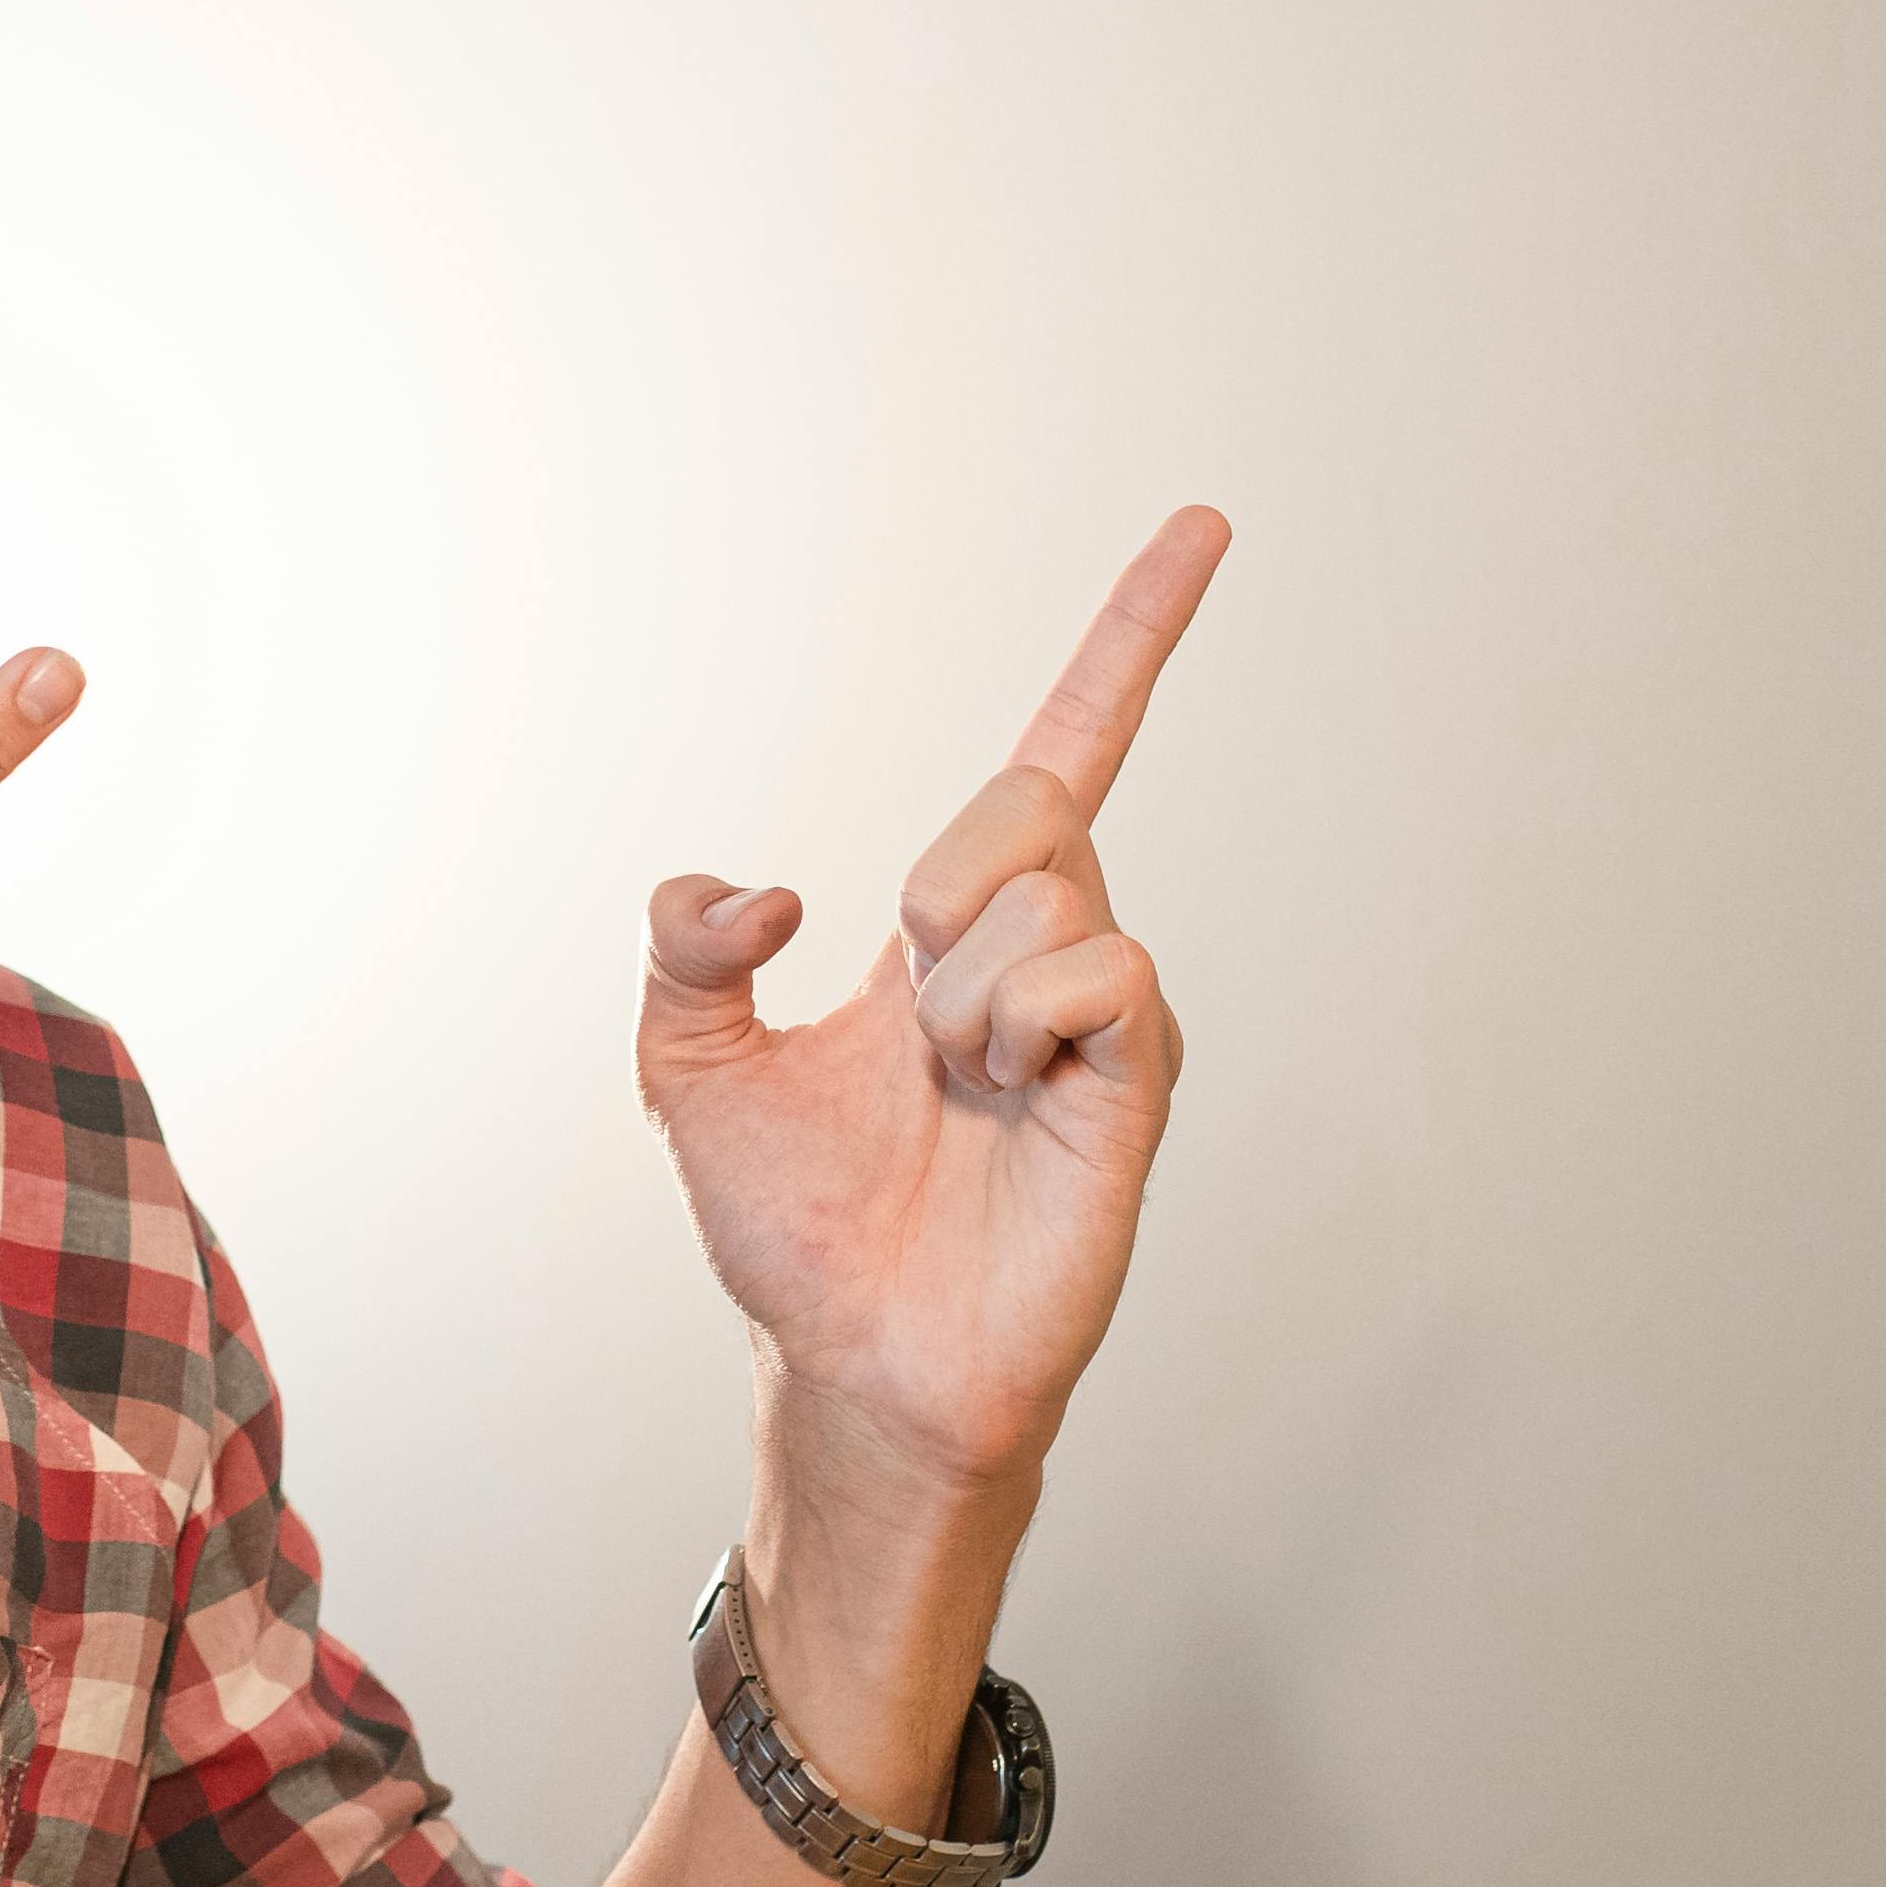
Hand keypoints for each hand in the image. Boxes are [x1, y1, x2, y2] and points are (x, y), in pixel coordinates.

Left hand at [639, 510, 1225, 1507]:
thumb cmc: (795, 1226)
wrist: (850, 1360)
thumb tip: (764, 892)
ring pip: (1050, 893)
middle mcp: (1052, 947)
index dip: (1132, 637)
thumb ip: (682, 946)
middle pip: (1030, 798)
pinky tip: (1005, 1103)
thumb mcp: (687, 1062)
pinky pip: (1102, 974)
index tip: (1203, 527)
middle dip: (942, 884)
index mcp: (963, 921)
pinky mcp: (1139, 1084)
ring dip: (962, 994)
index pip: (1067, 745)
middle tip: (914, 1018)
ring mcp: (1106, 1014)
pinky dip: (1020, 1027)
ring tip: (956, 1093)